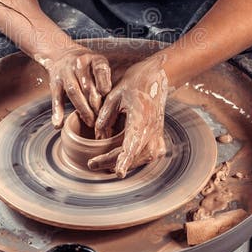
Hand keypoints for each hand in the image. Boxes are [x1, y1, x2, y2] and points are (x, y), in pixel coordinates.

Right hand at [38, 45, 111, 128]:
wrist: (63, 54)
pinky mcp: (55, 82)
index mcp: (94, 59)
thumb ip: (105, 81)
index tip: (106, 95)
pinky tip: (58, 123)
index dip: (103, 83)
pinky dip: (57, 111)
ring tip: (90, 122)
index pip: (100, 70)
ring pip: (74, 92)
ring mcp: (65, 73)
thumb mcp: (99, 66)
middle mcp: (79, 64)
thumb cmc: (88, 67)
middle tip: (102, 118)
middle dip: (95, 104)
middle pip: (87, 85)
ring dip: (82, 109)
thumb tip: (112, 104)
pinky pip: (57, 97)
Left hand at [89, 57, 168, 177]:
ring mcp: (158, 135)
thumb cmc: (133, 85)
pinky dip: (133, 159)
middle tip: (92, 164)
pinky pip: (147, 156)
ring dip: (122, 162)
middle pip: (133, 155)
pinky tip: (120, 160)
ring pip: (141, 159)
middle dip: (112, 162)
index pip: (132, 143)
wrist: (157, 78)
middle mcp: (153, 130)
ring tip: (101, 162)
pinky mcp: (160, 138)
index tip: (119, 172)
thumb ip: (104, 118)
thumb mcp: (113, 96)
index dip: (125, 159)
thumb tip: (97, 138)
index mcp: (141, 118)